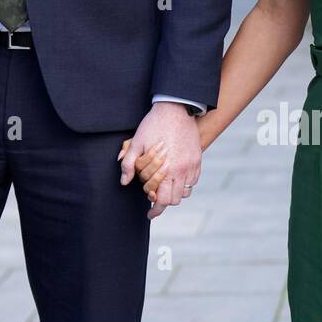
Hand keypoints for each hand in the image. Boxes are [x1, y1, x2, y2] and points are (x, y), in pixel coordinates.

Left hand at [119, 102, 201, 219]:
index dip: (155, 210)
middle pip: (174, 199)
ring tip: (163, 188)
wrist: (175, 108)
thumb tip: (124, 182)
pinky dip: (184, 184)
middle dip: (163, 203)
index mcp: (166, 168)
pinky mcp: (197, 160)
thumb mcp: (137, 142)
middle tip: (153, 199)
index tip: (149, 212)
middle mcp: (182, 170)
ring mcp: (192, 165)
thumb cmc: (154, 125)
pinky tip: (173, 178)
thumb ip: (129, 164)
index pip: (163, 200)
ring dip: (174, 194)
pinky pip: (192, 181)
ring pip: (185, 192)